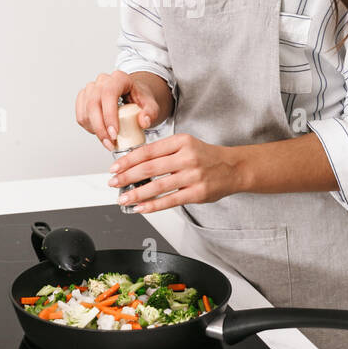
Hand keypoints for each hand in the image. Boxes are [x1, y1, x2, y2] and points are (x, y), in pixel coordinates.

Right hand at [75, 69, 173, 153]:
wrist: (133, 96)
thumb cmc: (140, 99)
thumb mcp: (151, 105)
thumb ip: (150, 113)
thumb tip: (143, 121)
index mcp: (119, 79)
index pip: (108, 93)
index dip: (109, 114)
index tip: (114, 133)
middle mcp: (103, 81)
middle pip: (93, 103)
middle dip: (100, 127)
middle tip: (110, 143)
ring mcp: (91, 89)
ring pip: (86, 111)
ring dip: (94, 130)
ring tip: (108, 140)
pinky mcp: (84, 98)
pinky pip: (81, 115)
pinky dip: (89, 128)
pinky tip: (100, 132)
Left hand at [107, 132, 247, 213]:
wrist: (234, 168)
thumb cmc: (206, 157)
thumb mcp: (186, 145)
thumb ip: (163, 152)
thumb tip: (134, 164)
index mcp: (181, 141)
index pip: (148, 151)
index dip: (128, 160)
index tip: (115, 167)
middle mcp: (187, 157)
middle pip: (149, 168)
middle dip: (127, 177)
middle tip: (113, 183)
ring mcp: (193, 176)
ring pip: (158, 186)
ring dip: (137, 194)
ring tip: (124, 198)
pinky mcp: (197, 193)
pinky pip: (170, 201)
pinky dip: (153, 206)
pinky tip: (141, 208)